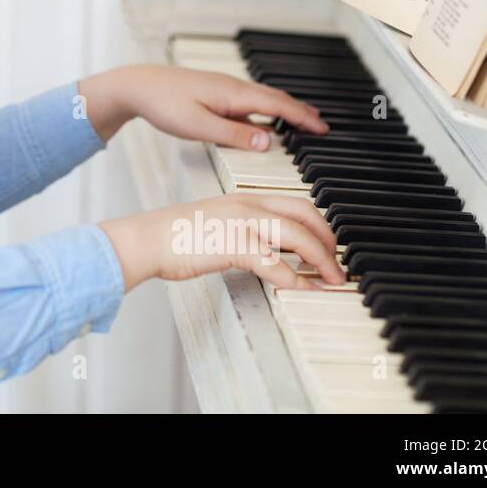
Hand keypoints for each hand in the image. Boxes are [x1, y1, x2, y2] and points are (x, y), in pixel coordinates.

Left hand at [79, 63, 328, 149]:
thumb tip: (268, 141)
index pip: (278, 106)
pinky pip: (247, 104)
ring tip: (301, 122)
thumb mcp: (198, 126)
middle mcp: (232, 88)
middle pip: (275, 100)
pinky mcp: (213, 94)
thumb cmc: (163, 103)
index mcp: (233, 94)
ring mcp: (223, 90)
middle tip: (321, 126)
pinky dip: (264, 112)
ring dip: (284, 110)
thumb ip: (233, 135)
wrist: (136, 85)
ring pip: (262, 100)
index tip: (323, 129)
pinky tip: (263, 123)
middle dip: (300, 112)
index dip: (302, 118)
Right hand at [98, 193, 347, 291]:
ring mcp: (242, 224)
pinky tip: (304, 290)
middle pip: (306, 216)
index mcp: (245, 197)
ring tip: (332, 279)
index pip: (296, 204)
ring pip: (299, 237)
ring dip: (322, 260)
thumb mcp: (216, 221)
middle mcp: (248, 205)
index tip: (329, 245)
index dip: (320, 225)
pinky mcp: (234, 246)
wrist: (148, 238)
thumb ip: (242, 229)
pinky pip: (277, 265)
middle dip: (329, 241)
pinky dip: (297, 280)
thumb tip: (266, 251)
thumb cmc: (176, 234)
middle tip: (337, 264)